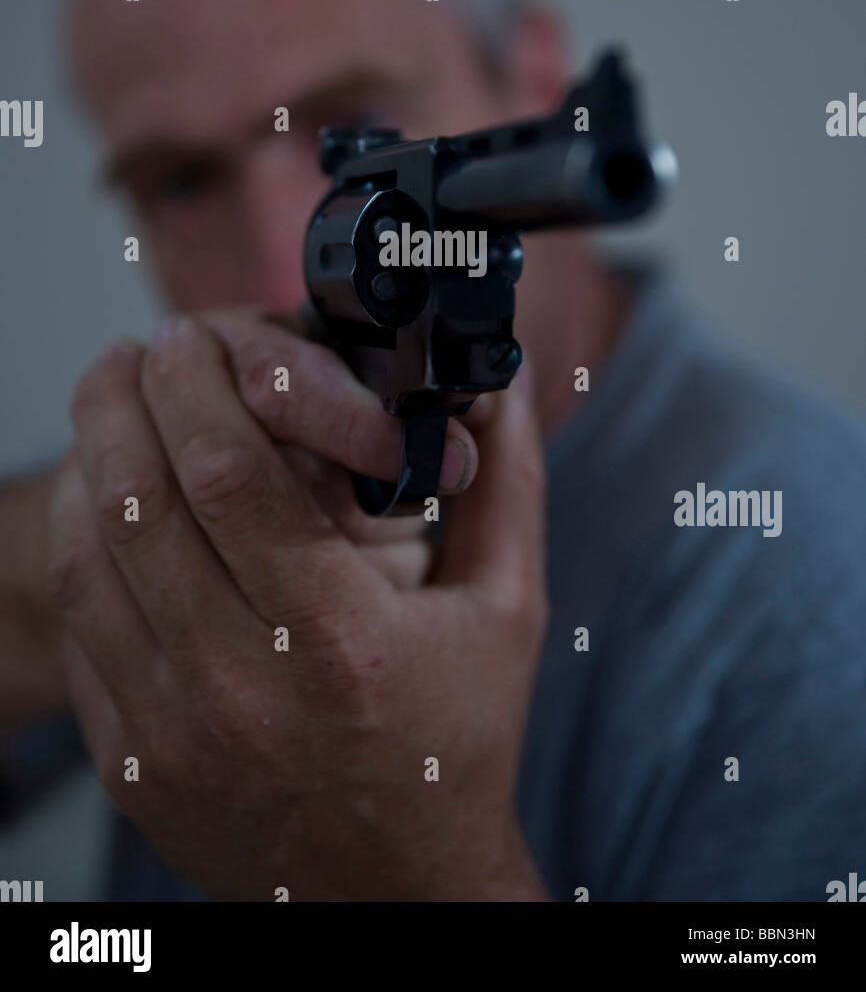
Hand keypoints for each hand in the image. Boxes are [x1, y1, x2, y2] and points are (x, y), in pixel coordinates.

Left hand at [49, 313, 548, 899]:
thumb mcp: (508, 611)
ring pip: (92, 563)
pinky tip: (111, 505)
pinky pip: (83, 630)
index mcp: (342, 642)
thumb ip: (505, 484)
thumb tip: (500, 384)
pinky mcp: (136, 763)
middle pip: (144, 504)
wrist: (399, 892)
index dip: (195, 388)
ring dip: (92, 465)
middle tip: (133, 354)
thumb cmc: (460, 743)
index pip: (232, 477)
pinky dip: (86, 552)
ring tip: (110, 409)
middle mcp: (245, 690)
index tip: (187, 339)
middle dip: (123, 402)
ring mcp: (176, 735)